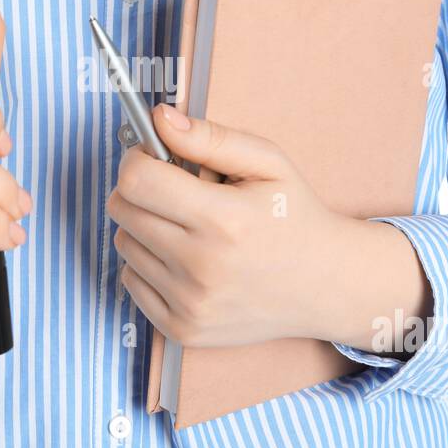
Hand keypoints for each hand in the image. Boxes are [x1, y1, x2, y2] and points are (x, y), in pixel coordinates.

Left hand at [108, 105, 429, 351]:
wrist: (325, 285)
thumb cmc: (293, 217)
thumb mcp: (267, 163)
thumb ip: (210, 138)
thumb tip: (159, 119)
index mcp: (223, 220)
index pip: (136, 181)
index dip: (137, 160)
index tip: (152, 157)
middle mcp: (202, 267)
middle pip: (123, 211)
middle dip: (139, 190)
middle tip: (173, 190)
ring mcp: (190, 303)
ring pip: (124, 245)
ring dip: (144, 228)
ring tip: (186, 227)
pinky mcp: (182, 329)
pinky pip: (130, 282)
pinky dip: (147, 265)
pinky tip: (183, 259)